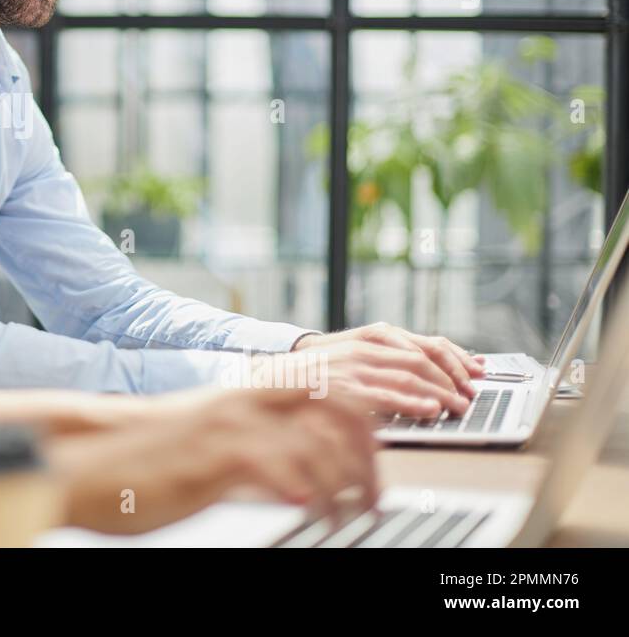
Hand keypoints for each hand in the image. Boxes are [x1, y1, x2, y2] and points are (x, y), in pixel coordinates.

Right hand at [47, 387, 377, 534]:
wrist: (86, 459)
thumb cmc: (140, 460)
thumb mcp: (207, 447)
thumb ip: (253, 452)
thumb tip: (298, 479)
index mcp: (245, 396)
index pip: (328, 388)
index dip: (370, 416)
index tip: (384, 455)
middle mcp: (244, 402)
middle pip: (340, 404)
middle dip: (371, 449)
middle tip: (376, 492)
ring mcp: (230, 426)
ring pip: (320, 440)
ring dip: (347, 483)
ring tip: (348, 516)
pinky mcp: (214, 455)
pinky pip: (282, 467)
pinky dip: (308, 491)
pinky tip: (310, 511)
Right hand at [289, 322, 486, 416]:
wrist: (268, 378)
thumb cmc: (312, 375)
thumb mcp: (351, 360)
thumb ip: (384, 365)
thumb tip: (423, 379)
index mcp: (373, 337)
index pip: (427, 344)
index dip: (457, 359)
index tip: (478, 373)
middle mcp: (366, 346)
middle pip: (424, 358)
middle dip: (453, 379)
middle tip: (471, 398)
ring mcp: (354, 365)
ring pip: (409, 376)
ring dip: (439, 393)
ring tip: (458, 408)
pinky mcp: (342, 386)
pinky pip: (385, 394)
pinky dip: (411, 402)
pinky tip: (428, 410)